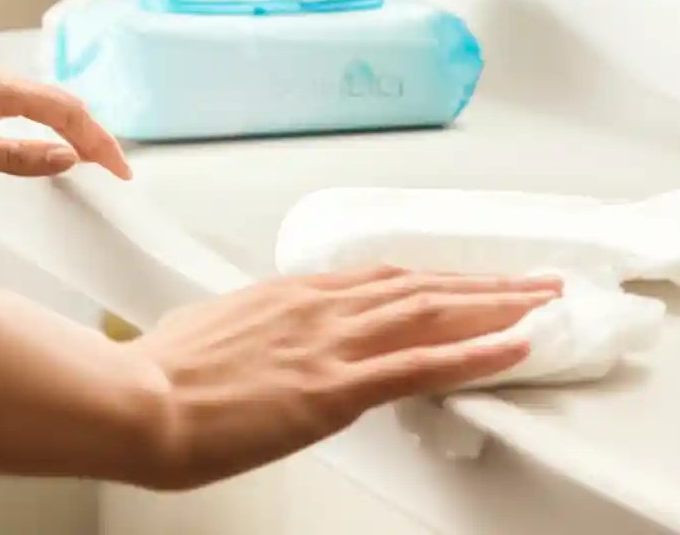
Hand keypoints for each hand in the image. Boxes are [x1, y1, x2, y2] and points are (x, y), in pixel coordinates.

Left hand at [0, 65, 130, 177]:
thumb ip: (17, 155)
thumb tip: (67, 158)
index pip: (67, 111)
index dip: (99, 141)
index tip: (119, 170)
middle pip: (62, 104)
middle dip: (94, 135)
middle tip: (115, 169)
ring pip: (44, 106)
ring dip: (73, 131)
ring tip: (92, 159)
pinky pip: (23, 110)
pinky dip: (47, 128)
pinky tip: (47, 145)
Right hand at [124, 267, 561, 489]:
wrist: (135, 402)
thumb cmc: (162, 375)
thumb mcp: (215, 330)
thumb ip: (257, 329)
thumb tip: (267, 337)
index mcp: (293, 293)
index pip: (385, 278)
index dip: (437, 279)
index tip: (469, 279)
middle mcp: (321, 306)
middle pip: (423, 285)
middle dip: (485, 282)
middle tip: (533, 280)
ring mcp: (332, 343)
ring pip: (434, 312)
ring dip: (497, 304)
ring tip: (544, 303)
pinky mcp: (335, 387)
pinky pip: (421, 364)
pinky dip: (475, 352)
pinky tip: (513, 347)